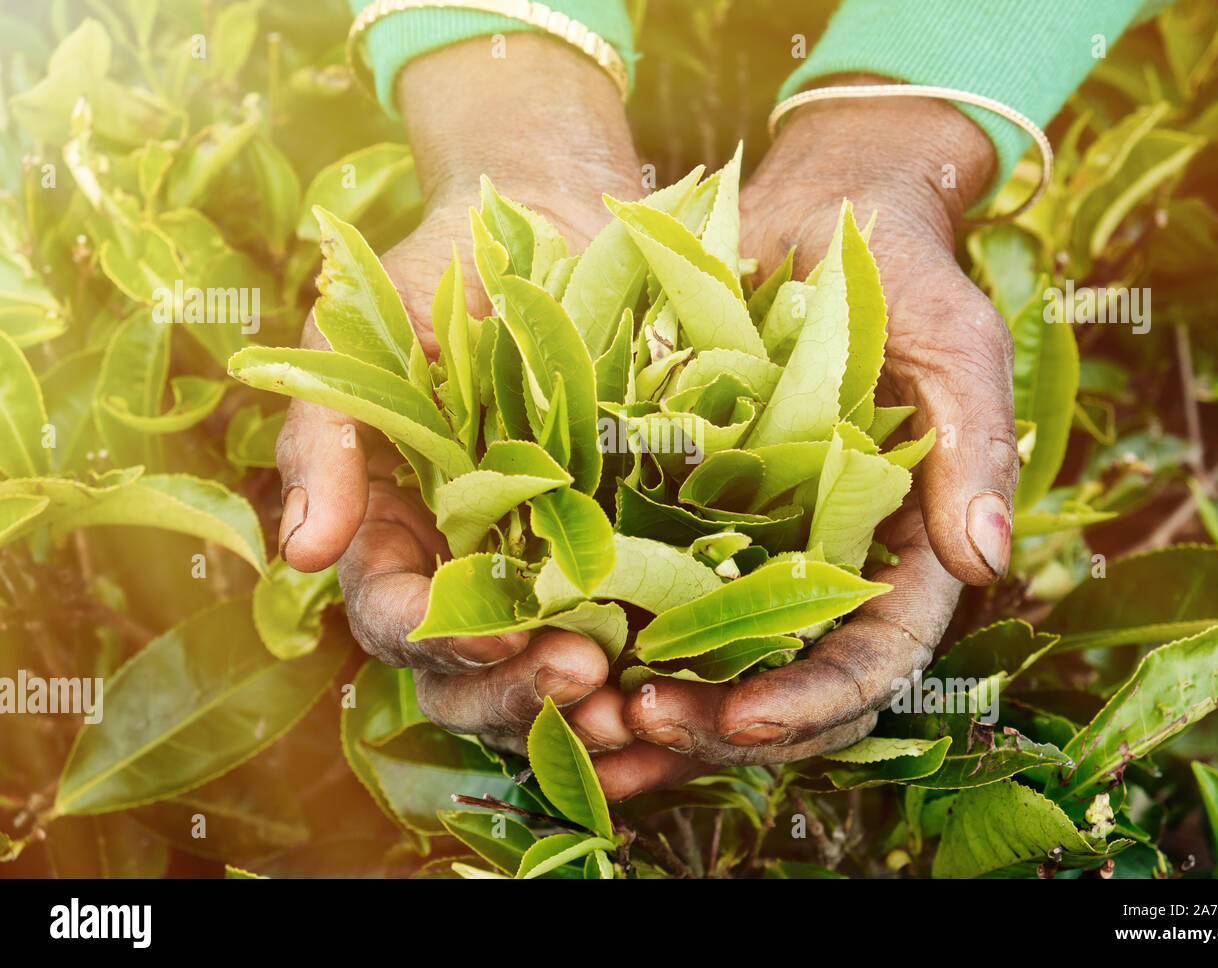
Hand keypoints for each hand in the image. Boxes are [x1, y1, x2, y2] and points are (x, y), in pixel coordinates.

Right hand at [275, 36, 645, 760]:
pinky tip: (684, 673)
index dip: (441, 641)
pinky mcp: (620, 546)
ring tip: (639, 707)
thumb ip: (324, 444)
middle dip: (519, 692)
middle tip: (587, 681)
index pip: (397, 617)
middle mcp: (465, 564)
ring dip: (584, 703)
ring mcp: (543, 562)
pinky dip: (647, 661)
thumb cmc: (438, 273)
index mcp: (395, 530)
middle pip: (470, 673)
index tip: (504, 635)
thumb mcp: (356, 343)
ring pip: (545, 669)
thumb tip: (302, 555)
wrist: (549, 214)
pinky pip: (628, 621)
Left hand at [619, 80, 1018, 780]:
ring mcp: (752, 543)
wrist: (814, 210)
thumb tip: (989, 559)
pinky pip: (650, 589)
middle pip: (785, 681)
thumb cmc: (900, 271)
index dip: (816, 700)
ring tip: (590, 712)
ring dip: (658, 697)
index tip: (745, 718)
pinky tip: (558, 652)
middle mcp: (826, 564)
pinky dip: (612, 632)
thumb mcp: (950, 343)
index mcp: (902, 549)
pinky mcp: (682, 508)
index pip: (873, 656)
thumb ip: (973, 444)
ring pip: (713, 658)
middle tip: (640, 724)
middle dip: (722, 721)